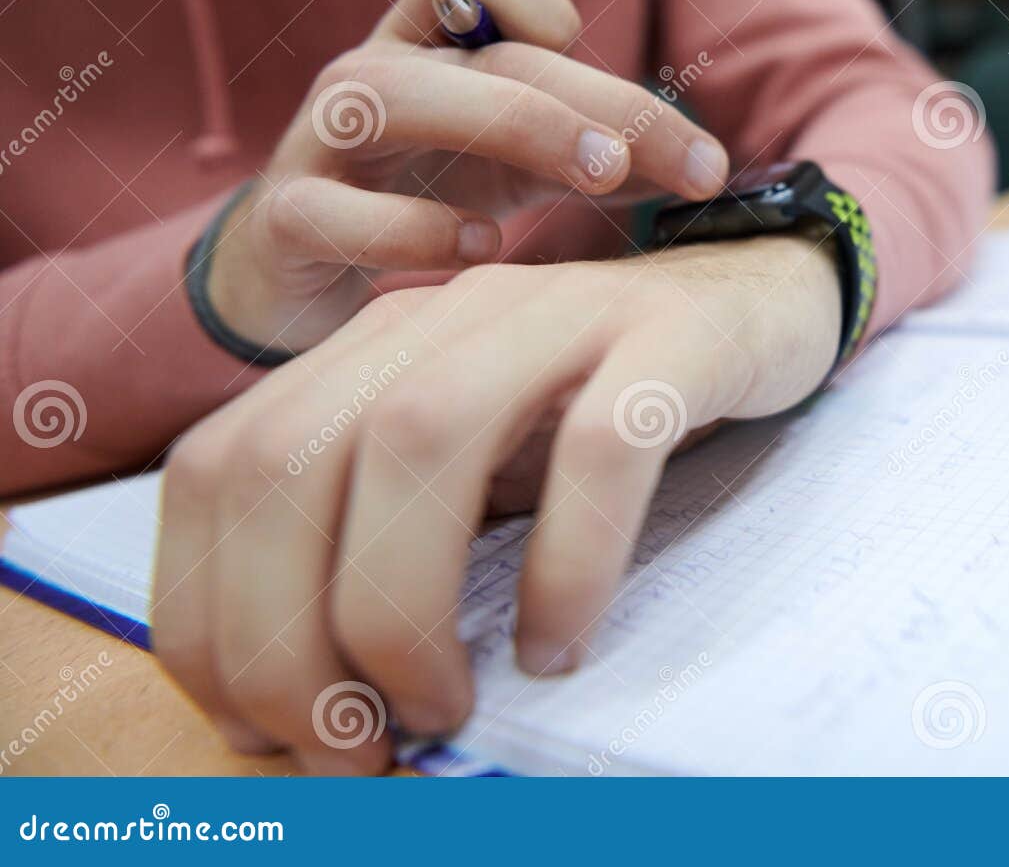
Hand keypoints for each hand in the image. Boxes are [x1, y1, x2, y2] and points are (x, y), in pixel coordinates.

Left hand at [152, 234, 841, 772]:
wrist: (761, 301)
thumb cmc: (604, 409)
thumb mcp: (478, 467)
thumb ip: (396, 539)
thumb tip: (321, 706)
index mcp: (374, 347)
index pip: (222, 466)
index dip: (207, 610)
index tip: (258, 724)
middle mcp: (447, 315)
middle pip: (295, 457)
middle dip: (288, 635)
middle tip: (349, 748)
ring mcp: (560, 314)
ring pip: (423, 434)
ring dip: (403, 603)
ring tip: (443, 706)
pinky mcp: (669, 340)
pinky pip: (602, 446)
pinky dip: (567, 560)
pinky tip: (560, 641)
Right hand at [207, 0, 729, 353]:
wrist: (296, 271)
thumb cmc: (421, 199)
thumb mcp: (517, 167)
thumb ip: (602, 156)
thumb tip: (708, 167)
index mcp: (425, 46)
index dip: (542, 3)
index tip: (606, 89)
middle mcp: (372, 75)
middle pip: (480, 49)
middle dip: (588, 97)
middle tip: (672, 159)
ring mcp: (320, 142)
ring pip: (394, 96)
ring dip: (515, 125)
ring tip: (599, 174)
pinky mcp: (289, 220)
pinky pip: (337, 211)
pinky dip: (417, 230)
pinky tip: (483, 252)